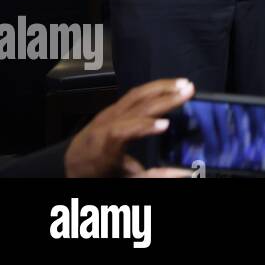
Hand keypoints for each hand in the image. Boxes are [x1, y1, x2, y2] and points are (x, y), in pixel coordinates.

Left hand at [64, 78, 195, 177]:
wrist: (75, 163)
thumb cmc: (101, 175)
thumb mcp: (126, 181)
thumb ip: (155, 176)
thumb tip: (186, 173)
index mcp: (102, 150)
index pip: (120, 133)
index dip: (143, 127)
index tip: (167, 125)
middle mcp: (103, 127)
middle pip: (133, 107)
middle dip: (163, 98)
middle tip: (188, 91)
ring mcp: (107, 114)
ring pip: (134, 95)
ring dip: (161, 87)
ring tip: (184, 84)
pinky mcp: (112, 108)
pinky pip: (133, 95)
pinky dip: (153, 89)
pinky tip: (169, 88)